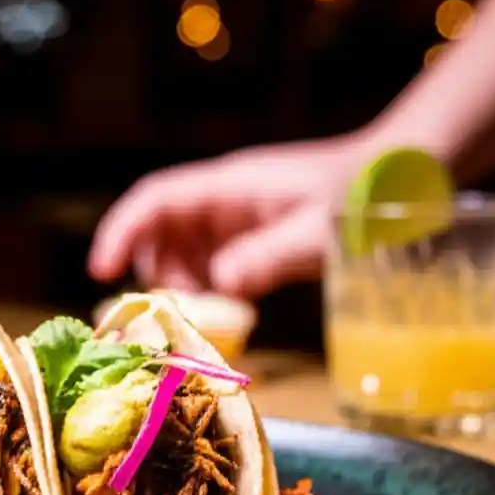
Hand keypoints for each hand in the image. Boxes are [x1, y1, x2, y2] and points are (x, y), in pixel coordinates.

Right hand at [87, 132, 375, 298]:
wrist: (394, 177)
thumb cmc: (357, 196)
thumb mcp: (316, 232)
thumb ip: (267, 258)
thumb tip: (219, 288)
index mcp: (227, 187)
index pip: (154, 201)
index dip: (121, 232)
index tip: (100, 272)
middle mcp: (221, 200)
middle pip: (160, 234)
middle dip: (159, 276)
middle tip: (181, 315)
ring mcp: (235, 219)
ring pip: (182, 255)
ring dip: (186, 288)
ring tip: (215, 317)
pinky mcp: (250, 238)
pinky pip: (211, 265)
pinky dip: (213, 291)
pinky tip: (238, 310)